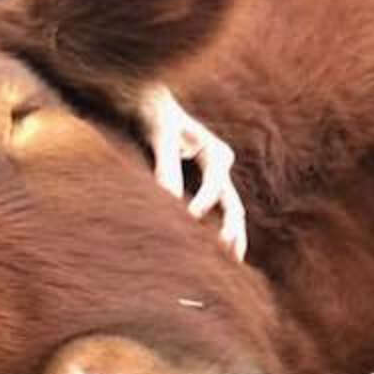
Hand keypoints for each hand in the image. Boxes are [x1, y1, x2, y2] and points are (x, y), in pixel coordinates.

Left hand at [138, 84, 246, 260]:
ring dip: (230, 240)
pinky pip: (211, 220)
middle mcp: (219, 170)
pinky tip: (215, 261)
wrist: (141, 108)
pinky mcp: (197, 195)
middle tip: (228, 255)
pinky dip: (213, 238)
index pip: (216, 184)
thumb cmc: (151, 115)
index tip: (187, 217)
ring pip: (228, 217)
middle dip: (232, 231)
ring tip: (230, 265)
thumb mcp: (158, 134)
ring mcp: (210, 185)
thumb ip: (166, 165)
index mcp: (216, 152)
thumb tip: (170, 199)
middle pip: (232, 206)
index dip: (204, 202)